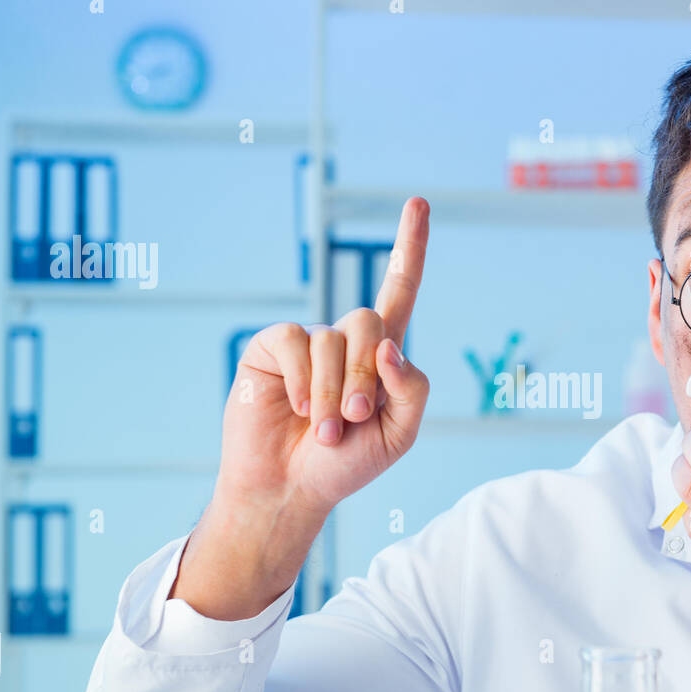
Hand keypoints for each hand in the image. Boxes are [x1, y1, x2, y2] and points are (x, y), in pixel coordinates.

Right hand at [218, 197, 430, 515]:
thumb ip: (412, 389)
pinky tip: (300, 409)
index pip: (400, 289)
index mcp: (381, 354)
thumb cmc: (346, 464)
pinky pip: (296, 342)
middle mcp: (344, 339)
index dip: (410, 248)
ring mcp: (307, 342)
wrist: (291, 488)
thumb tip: (390, 346)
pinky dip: (305, 381)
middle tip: (354, 420)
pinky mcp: (271, 348)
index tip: (419, 204)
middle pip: (371, 323)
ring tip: (325, 430)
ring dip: (334, 394)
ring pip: (334, 340)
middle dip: (366, 379)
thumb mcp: (400, 433)